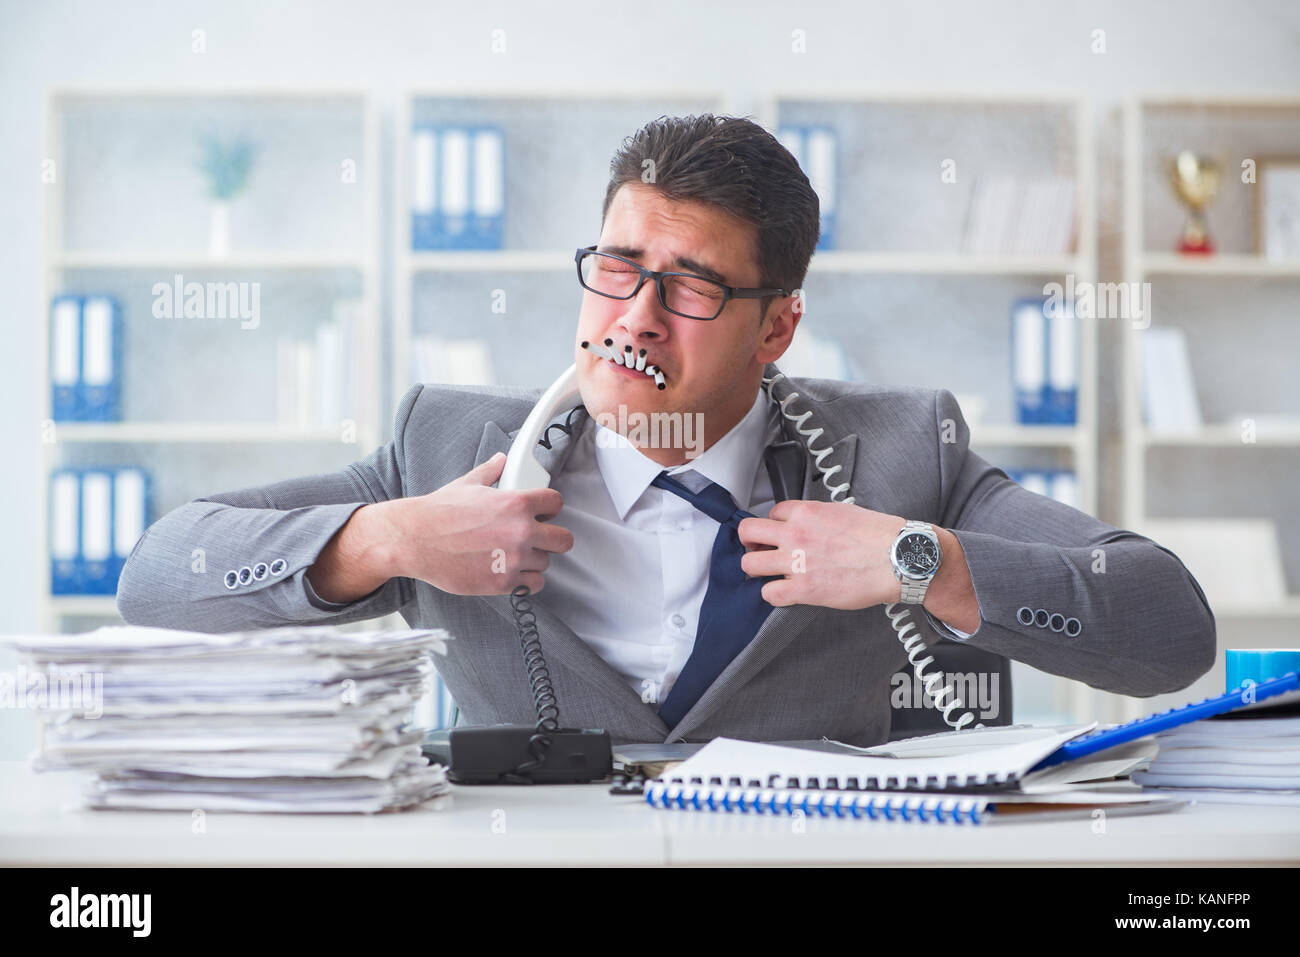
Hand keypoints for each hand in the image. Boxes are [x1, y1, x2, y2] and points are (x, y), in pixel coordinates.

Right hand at [371, 452, 573, 595]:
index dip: (550, 508)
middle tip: (537, 538)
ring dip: (534, 560)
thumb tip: (500, 460)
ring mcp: (514, 559)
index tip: (543, 513)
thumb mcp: (467, 484)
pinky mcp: (503, 583)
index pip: (557, 503)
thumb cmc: (438, 512)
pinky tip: (511, 572)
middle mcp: (521, 531)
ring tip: (514, 555)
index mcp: (517, 503)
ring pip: (546, 563)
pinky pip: (533, 585)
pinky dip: (525, 581)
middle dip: (552, 538)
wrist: (414, 540)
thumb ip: (490, 472)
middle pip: (564, 540)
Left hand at [737, 501, 905, 609]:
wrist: (898, 558)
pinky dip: (773, 594)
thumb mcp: (843, 511)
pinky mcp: (803, 589)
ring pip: (750, 563)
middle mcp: (795, 534)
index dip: (775, 525)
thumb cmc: (879, 536)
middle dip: (752, 542)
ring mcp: (795, 562)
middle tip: (762, 551)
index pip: (771, 513)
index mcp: (806, 512)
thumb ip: (818, 516)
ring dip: (757, 569)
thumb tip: (809, 523)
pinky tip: (785, 593)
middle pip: (748, 532)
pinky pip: (768, 593)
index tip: (780, 534)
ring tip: (769, 573)